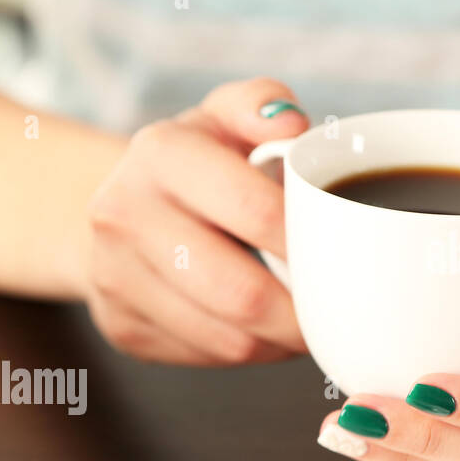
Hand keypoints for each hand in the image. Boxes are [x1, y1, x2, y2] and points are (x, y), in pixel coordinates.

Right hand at [82, 78, 309, 363]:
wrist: (119, 210)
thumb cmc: (196, 163)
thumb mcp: (226, 116)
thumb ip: (262, 104)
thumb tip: (291, 126)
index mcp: (159, 153)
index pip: (255, 212)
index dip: (311, 244)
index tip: (345, 258)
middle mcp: (123, 214)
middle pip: (239, 294)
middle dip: (301, 314)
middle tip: (334, 310)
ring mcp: (114, 277)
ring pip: (226, 339)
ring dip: (279, 340)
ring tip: (303, 321)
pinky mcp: (120, 326)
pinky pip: (206, 357)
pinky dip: (247, 351)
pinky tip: (260, 328)